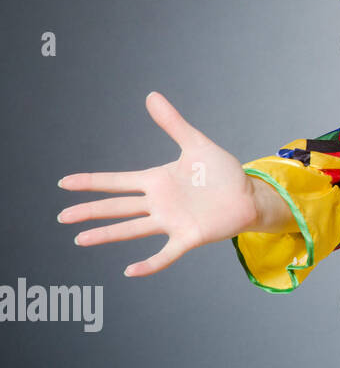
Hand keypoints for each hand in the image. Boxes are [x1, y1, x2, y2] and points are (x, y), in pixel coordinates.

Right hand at [57, 92, 270, 276]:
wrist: (249, 195)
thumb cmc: (222, 173)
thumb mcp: (196, 144)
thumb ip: (173, 123)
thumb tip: (151, 96)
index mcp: (157, 181)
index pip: (116, 182)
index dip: (90, 182)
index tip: (64, 183)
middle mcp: (158, 203)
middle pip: (116, 207)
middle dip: (89, 211)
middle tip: (62, 216)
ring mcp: (171, 221)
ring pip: (132, 229)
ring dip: (106, 234)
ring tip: (79, 240)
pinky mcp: (189, 237)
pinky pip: (165, 253)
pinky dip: (150, 263)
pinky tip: (130, 270)